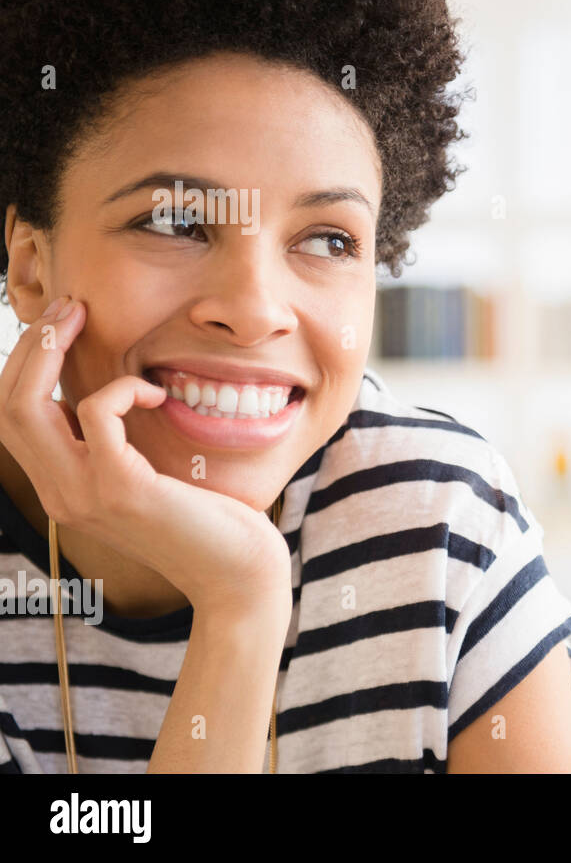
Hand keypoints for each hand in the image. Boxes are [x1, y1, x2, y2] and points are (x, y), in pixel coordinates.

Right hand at [0, 296, 290, 617]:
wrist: (239, 576)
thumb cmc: (209, 522)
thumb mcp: (147, 476)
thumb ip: (115, 445)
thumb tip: (99, 397)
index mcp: (63, 488)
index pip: (13, 417)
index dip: (26, 363)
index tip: (60, 322)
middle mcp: (61, 493)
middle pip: (6, 406)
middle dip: (30, 345)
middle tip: (68, 304)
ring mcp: (84, 494)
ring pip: (26, 406)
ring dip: (52, 349)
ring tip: (85, 317)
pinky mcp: (121, 489)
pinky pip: (95, 413)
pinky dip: (120, 387)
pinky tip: (155, 392)